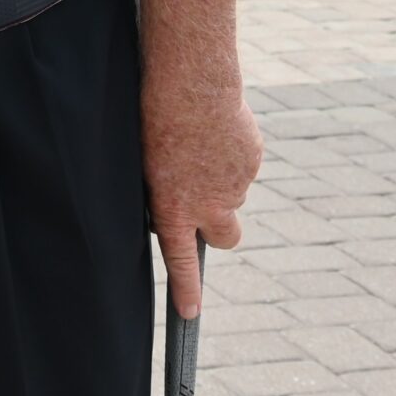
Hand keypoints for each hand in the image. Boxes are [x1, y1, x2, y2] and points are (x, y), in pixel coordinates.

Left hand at [143, 78, 261, 319]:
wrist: (190, 83)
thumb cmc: (152, 118)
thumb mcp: (143, 163)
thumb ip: (161, 191)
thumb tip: (171, 201)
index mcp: (174, 207)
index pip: (180, 260)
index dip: (186, 289)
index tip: (191, 313)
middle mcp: (210, 204)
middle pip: (226, 236)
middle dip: (219, 227)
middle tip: (205, 201)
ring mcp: (236, 183)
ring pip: (233, 192)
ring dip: (220, 177)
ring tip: (197, 141)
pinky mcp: (252, 159)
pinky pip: (242, 162)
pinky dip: (231, 151)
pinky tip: (213, 126)